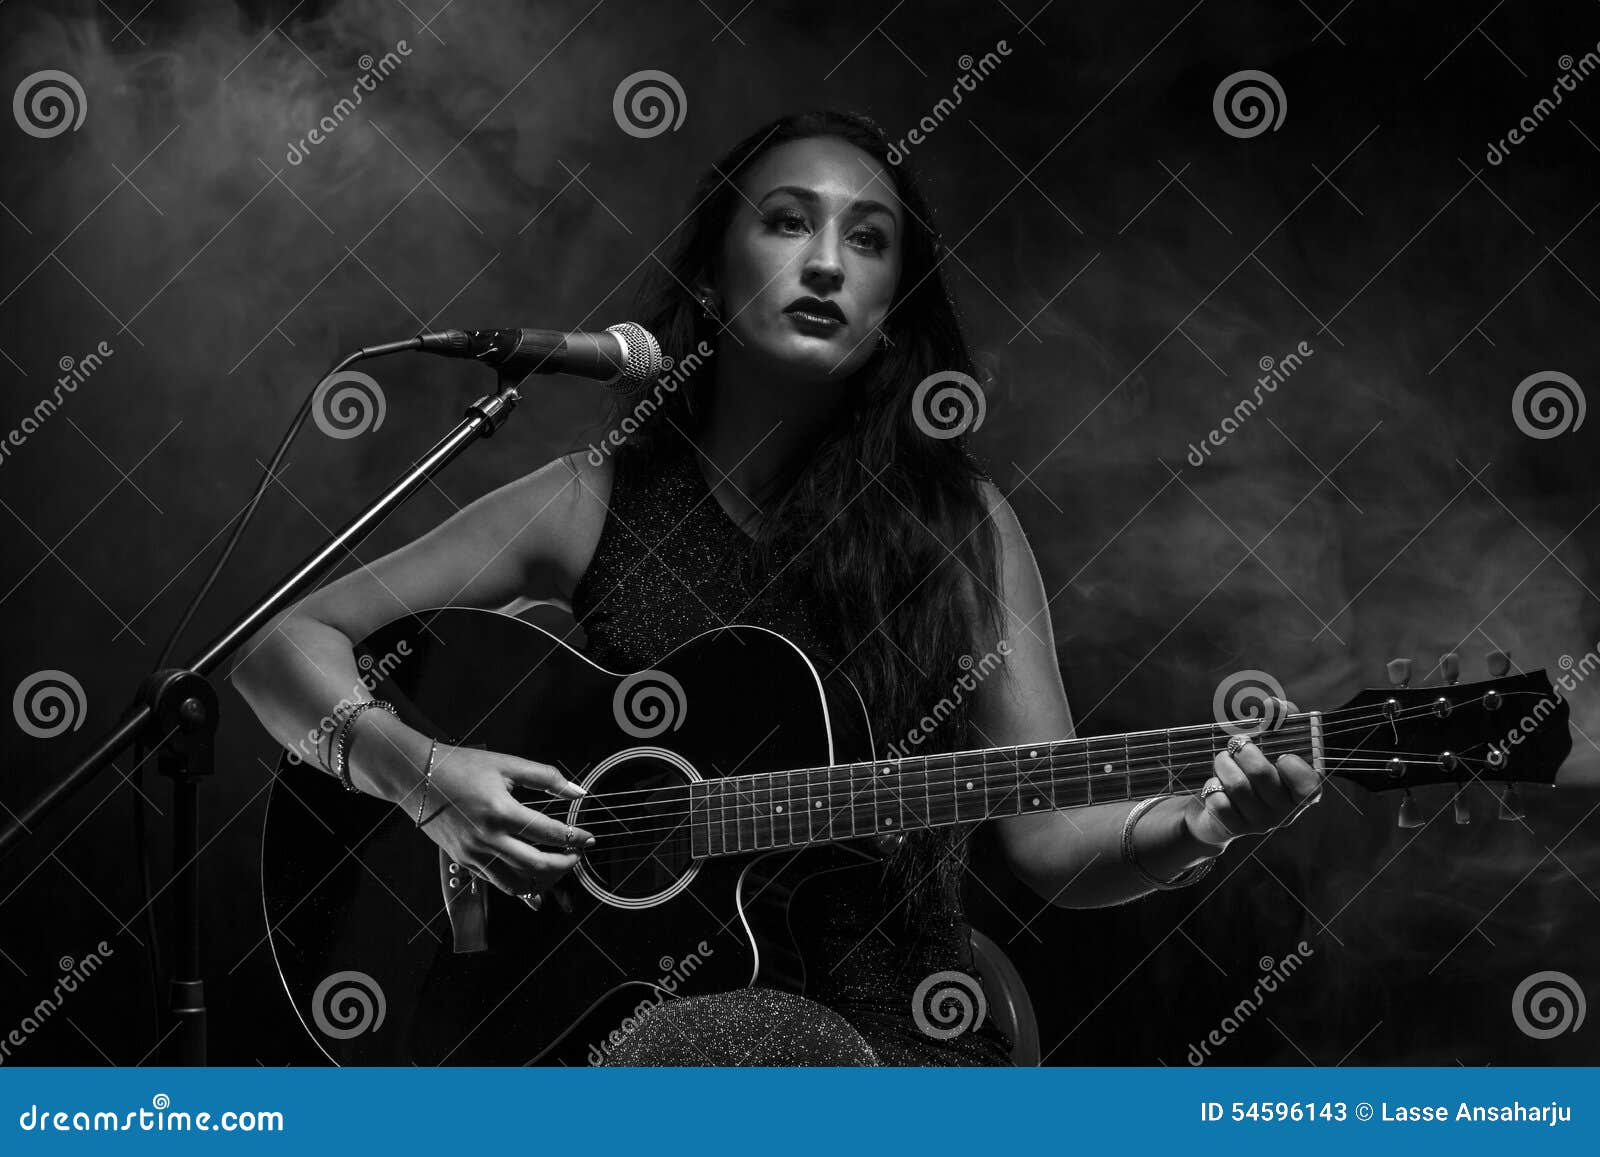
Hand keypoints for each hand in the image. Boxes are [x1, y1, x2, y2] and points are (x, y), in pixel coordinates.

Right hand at [415, 743, 595, 902]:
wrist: (416, 777)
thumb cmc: (460, 766)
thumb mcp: (506, 763)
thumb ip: (546, 777)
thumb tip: (577, 792)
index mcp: (501, 810)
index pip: (549, 833)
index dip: (575, 838)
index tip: (589, 839)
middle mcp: (487, 838)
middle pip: (537, 865)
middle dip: (565, 865)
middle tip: (577, 856)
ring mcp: (474, 854)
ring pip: (517, 882)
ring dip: (544, 881)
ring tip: (558, 868)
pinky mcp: (464, 861)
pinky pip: (497, 883)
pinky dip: (519, 887)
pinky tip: (533, 883)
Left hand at [1184, 697, 1322, 847]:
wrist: (1216, 806)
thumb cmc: (1249, 769)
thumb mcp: (1266, 744)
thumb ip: (1278, 721)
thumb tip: (1274, 705)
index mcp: (1300, 792)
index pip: (1310, 787)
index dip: (1296, 769)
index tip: (1282, 755)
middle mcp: (1284, 812)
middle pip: (1262, 774)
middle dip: (1243, 750)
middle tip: (1236, 743)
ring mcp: (1258, 823)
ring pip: (1237, 785)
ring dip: (1223, 764)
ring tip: (1222, 759)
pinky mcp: (1232, 829)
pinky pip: (1218, 801)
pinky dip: (1212, 785)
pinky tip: (1215, 784)